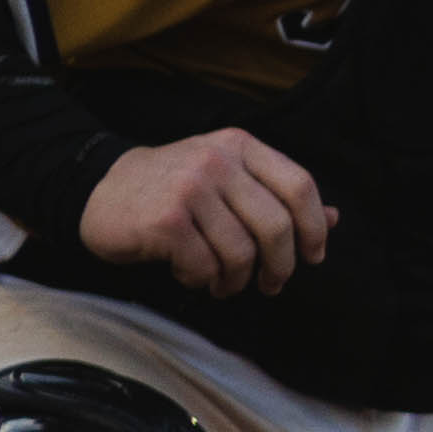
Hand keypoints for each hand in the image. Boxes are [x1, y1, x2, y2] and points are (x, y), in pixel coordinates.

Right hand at [78, 128, 333, 296]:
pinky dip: (202, 280)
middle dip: (280, 265)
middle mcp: (218, 161)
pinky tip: (191, 275)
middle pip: (276, 225)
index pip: (300, 186)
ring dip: (236, 280)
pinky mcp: (166, 221)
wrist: (97, 189)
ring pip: (241, 252)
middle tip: (272, 284)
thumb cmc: (171, 189)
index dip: (315, 226)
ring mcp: (191, 189)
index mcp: (241, 146)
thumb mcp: (227, 178)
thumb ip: (276, 195)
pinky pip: (204, 266)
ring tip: (224, 284)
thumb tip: (334, 219)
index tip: (313, 256)